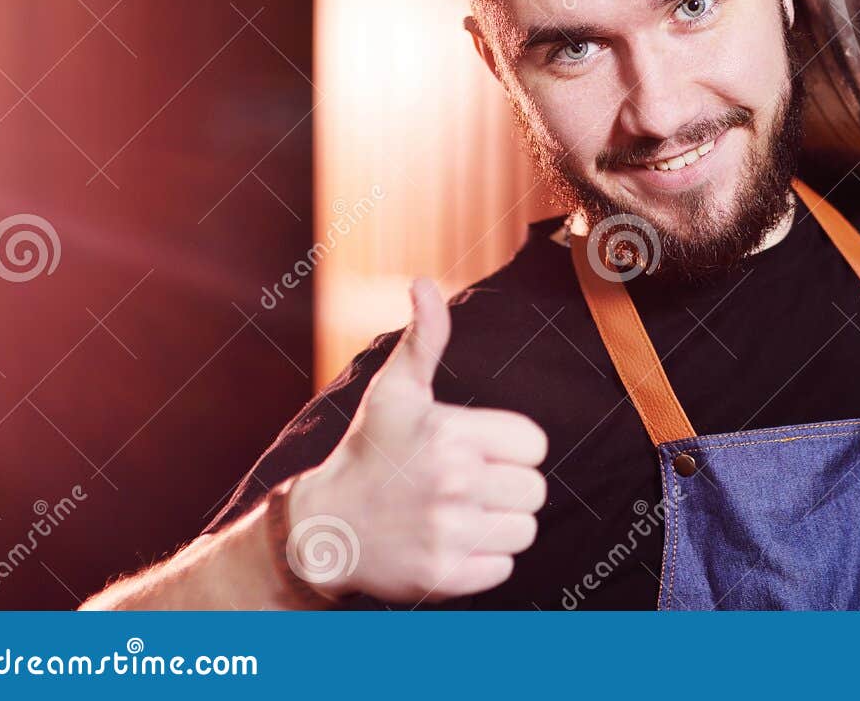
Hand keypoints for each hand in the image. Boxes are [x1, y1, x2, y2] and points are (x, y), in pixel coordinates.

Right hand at [288, 278, 548, 602]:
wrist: (325, 527)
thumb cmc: (370, 451)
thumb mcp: (395, 390)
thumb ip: (425, 338)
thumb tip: (422, 283)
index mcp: (452, 433)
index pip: (535, 446)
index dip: (513, 450)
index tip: (481, 452)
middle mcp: (452, 482)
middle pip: (534, 491)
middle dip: (508, 489)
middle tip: (469, 487)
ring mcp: (447, 532)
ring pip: (523, 530)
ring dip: (500, 526)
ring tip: (461, 514)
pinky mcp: (443, 576)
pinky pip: (503, 567)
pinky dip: (484, 561)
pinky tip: (451, 543)